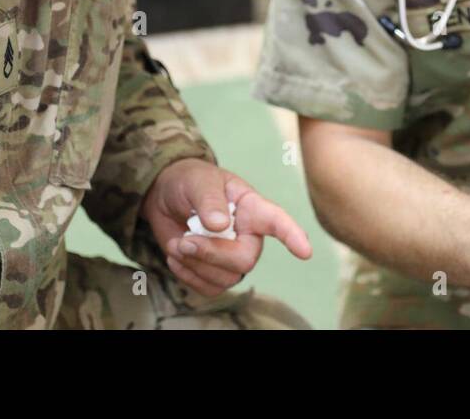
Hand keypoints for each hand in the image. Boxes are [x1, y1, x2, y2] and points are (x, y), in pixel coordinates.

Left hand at [142, 158, 312, 297]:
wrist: (165, 198)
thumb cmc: (189, 182)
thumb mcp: (198, 181)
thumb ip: (209, 200)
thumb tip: (220, 224)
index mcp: (252, 208)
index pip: (277, 222)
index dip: (292, 236)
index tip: (304, 251)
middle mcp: (248, 236)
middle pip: (245, 259)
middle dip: (212, 254)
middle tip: (184, 242)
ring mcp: (233, 257)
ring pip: (226, 278)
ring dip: (195, 264)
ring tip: (177, 244)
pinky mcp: (214, 273)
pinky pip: (209, 288)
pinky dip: (187, 275)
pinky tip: (176, 256)